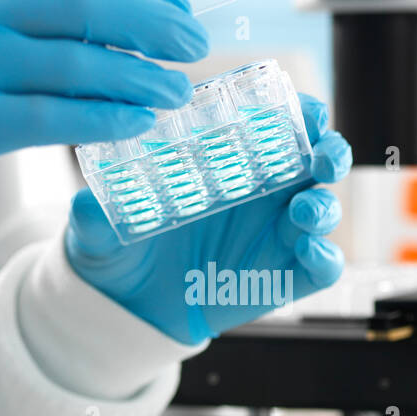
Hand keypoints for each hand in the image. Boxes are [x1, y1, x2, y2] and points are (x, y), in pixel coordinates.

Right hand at [0, 0, 208, 188]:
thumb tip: (85, 21)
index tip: (172, 4)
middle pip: (86, 5)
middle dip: (151, 22)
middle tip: (192, 43)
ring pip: (78, 62)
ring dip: (139, 76)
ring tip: (175, 91)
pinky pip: (51, 117)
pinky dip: (103, 118)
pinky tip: (137, 124)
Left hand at [65, 94, 352, 344]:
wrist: (128, 308)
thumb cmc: (120, 248)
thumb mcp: (99, 228)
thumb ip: (95, 215)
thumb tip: (87, 201)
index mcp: (226, 162)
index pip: (275, 125)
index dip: (297, 112)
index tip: (300, 107)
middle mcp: (260, 193)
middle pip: (317, 160)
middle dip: (329, 150)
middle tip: (321, 155)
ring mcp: (274, 234)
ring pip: (323, 208)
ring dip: (323, 204)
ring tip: (302, 211)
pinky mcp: (282, 277)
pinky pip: (322, 265)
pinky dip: (325, 257)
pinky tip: (309, 252)